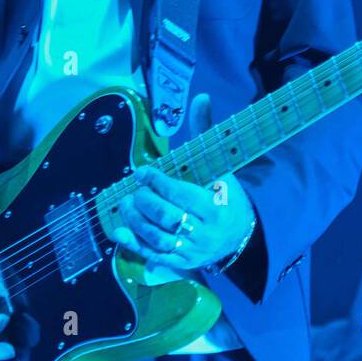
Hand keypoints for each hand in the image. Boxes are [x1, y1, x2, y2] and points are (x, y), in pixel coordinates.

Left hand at [109, 93, 256, 270]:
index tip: (142, 171)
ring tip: (125, 205)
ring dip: (136, 222)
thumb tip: (200, 97)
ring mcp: (193, 251)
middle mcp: (205, 232)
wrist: (241, 234)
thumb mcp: (221, 166)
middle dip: (145, 202)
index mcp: (216, 206)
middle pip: (167, 217)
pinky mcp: (183, 263)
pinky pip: (155, 256)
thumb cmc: (227, 194)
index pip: (181, 194)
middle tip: (134, 190)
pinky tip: (119, 232)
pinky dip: (134, 245)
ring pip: (158, 238)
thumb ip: (205, 132)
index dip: (158, 183)